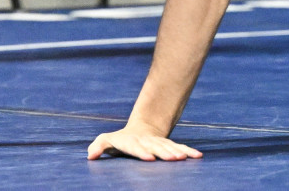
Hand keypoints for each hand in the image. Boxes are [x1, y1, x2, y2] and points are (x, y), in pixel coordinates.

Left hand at [87, 126, 202, 161]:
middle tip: (174, 159)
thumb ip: (99, 145)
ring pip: (170, 147)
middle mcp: (148, 141)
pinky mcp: (169, 145)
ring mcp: (160, 142)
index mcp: (132, 141)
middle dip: (165, 153)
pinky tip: (198, 156)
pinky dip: (189, 151)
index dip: (142, 152)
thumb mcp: (108, 140)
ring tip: (185, 158)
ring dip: (178, 152)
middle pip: (157, 147)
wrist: (142, 129)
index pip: (136, 147)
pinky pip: (179, 147)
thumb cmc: (121, 140)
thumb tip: (90, 155)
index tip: (149, 158)